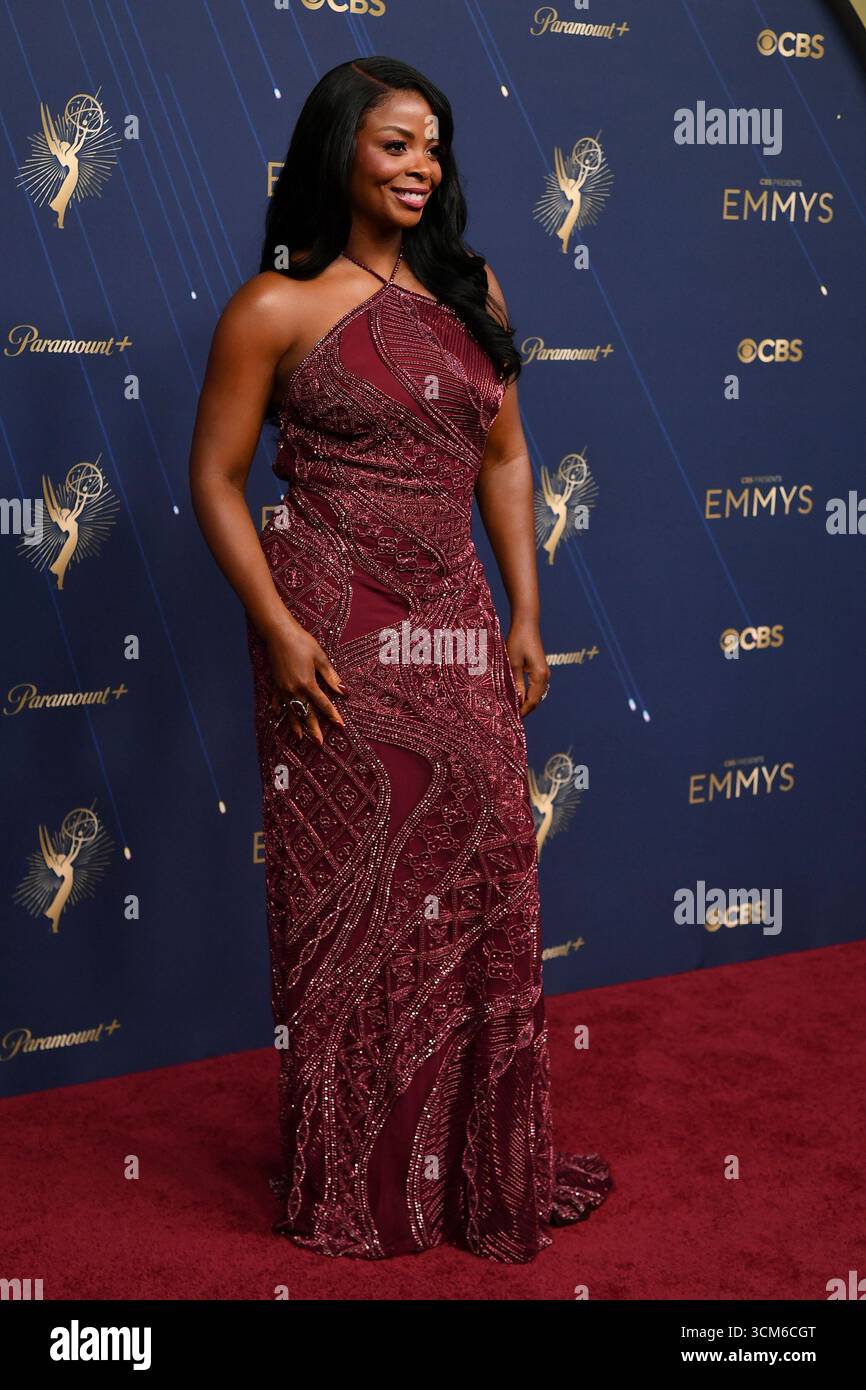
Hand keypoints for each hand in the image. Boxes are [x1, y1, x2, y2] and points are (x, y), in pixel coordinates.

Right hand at [265, 618, 346, 743]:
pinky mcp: (275, 683)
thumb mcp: (320, 658)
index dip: (333, 715)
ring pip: (291, 711)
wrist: (279, 633)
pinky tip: (277, 715)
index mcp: (307, 683)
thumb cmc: (302, 642)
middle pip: (306, 713)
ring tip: (299, 738)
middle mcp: (294, 690)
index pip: (323, 704)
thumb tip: (343, 691)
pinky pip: (277, 700)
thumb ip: (331, 677)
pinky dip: (278, 708)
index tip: (340, 726)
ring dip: (295, 725)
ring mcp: (283, 688)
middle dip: (313, 729)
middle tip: (319, 743)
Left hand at [505, 620, 548, 716]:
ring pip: (535, 694)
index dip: (522, 712)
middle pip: (535, 700)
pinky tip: (515, 696)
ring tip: (511, 709)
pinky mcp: (539, 669)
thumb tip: (517, 702)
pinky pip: (534, 687)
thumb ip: (516, 684)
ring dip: (524, 702)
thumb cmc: (518, 640)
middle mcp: (545, 676)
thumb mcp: (513, 663)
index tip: (510, 720)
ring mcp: (543, 673)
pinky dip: (526, 694)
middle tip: (509, 718)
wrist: (527, 623)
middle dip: (523, 710)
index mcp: (540, 676)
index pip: (532, 701)